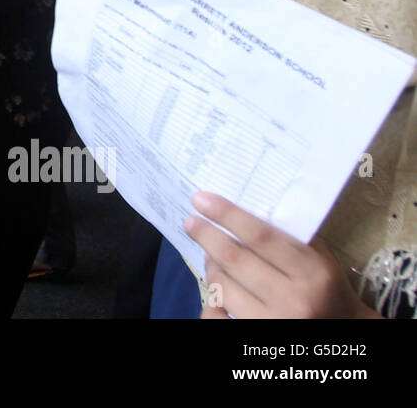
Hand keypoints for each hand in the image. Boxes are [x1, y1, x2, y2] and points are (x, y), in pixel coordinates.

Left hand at [185, 192, 380, 318]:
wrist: (345, 332)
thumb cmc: (328, 289)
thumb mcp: (320, 259)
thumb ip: (289, 235)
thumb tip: (241, 207)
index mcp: (312, 273)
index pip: (261, 236)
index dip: (227, 215)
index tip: (201, 199)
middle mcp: (293, 300)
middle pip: (234, 260)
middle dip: (207, 236)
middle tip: (191, 221)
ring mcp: (273, 323)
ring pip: (222, 287)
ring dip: (211, 266)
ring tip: (211, 255)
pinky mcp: (255, 337)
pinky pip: (216, 317)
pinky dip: (210, 300)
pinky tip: (212, 288)